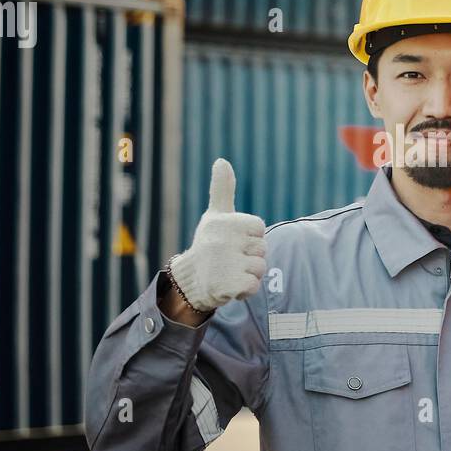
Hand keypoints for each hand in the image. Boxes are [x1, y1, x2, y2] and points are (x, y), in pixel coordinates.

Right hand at [168, 159, 266, 312]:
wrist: (189, 281)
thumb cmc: (207, 243)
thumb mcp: (215, 215)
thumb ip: (222, 189)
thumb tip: (222, 160)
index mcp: (226, 222)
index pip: (259, 228)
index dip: (249, 237)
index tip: (231, 241)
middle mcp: (225, 242)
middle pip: (262, 248)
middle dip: (250, 256)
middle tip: (229, 259)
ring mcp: (228, 264)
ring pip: (260, 267)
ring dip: (248, 273)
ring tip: (228, 272)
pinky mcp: (232, 285)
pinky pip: (254, 285)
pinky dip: (245, 289)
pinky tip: (228, 286)